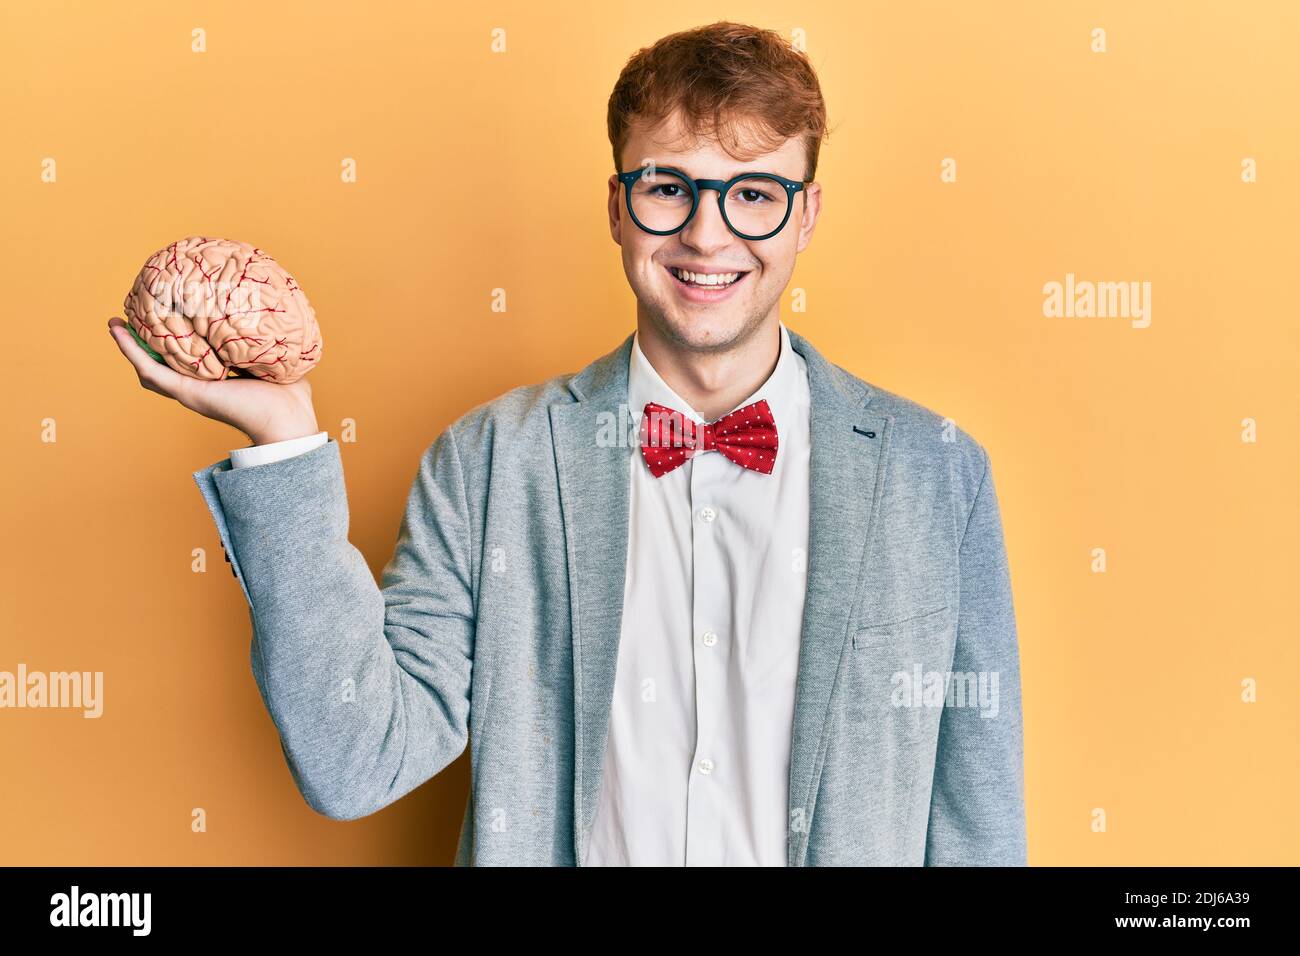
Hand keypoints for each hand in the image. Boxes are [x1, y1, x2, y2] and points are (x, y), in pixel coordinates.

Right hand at [107, 317, 318, 444]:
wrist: (287, 419)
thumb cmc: (289, 397)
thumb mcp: (274, 361)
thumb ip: (268, 344)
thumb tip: (272, 321)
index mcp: (216, 380)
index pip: (186, 362)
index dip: (173, 343)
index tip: (165, 317)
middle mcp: (198, 386)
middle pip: (161, 366)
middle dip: (143, 344)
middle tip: (130, 318)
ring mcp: (189, 390)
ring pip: (148, 368)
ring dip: (129, 345)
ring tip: (114, 321)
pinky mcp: (186, 392)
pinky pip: (150, 370)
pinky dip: (130, 351)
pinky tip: (117, 330)